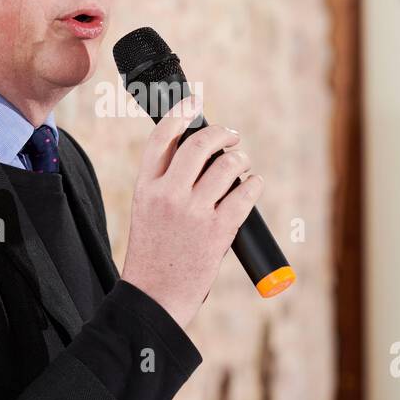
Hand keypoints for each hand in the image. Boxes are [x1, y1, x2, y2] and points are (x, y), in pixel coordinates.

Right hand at [120, 95, 263, 329]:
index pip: (162, 137)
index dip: (181, 113)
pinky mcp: (218, 230)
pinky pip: (245, 193)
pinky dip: (254, 184)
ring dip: (241, 160)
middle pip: (200, 144)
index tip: (195, 101)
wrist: (154, 297)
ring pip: (228, 165)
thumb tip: (200, 152)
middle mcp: (168, 194)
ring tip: (242, 165)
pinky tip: (252, 185)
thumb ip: (166, 182)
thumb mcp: (147, 211)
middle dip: (222, 134)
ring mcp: (194, 212)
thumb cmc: (154, 255)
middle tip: (232, 137)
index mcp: (145, 187)